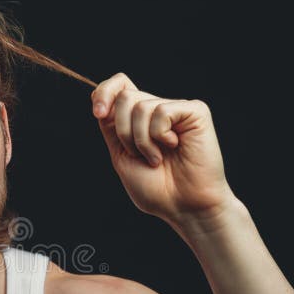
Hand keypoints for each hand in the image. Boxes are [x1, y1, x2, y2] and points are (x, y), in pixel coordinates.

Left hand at [91, 72, 236, 225]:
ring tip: (157, 158)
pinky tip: (174, 146)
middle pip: (124, 97)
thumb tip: (100, 101)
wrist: (184, 207)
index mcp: (138, 120)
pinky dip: (159, 135)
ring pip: (141, 106)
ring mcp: (176, 109)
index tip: (98, 113)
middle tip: (138, 155)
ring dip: (141, 140)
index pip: (118, 86)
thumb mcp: (121, 156)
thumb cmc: (156, 189)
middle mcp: (157, 110)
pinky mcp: (195, 111)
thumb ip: (111, 128)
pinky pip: (162, 111)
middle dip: (123, 131)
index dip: (103, 92)